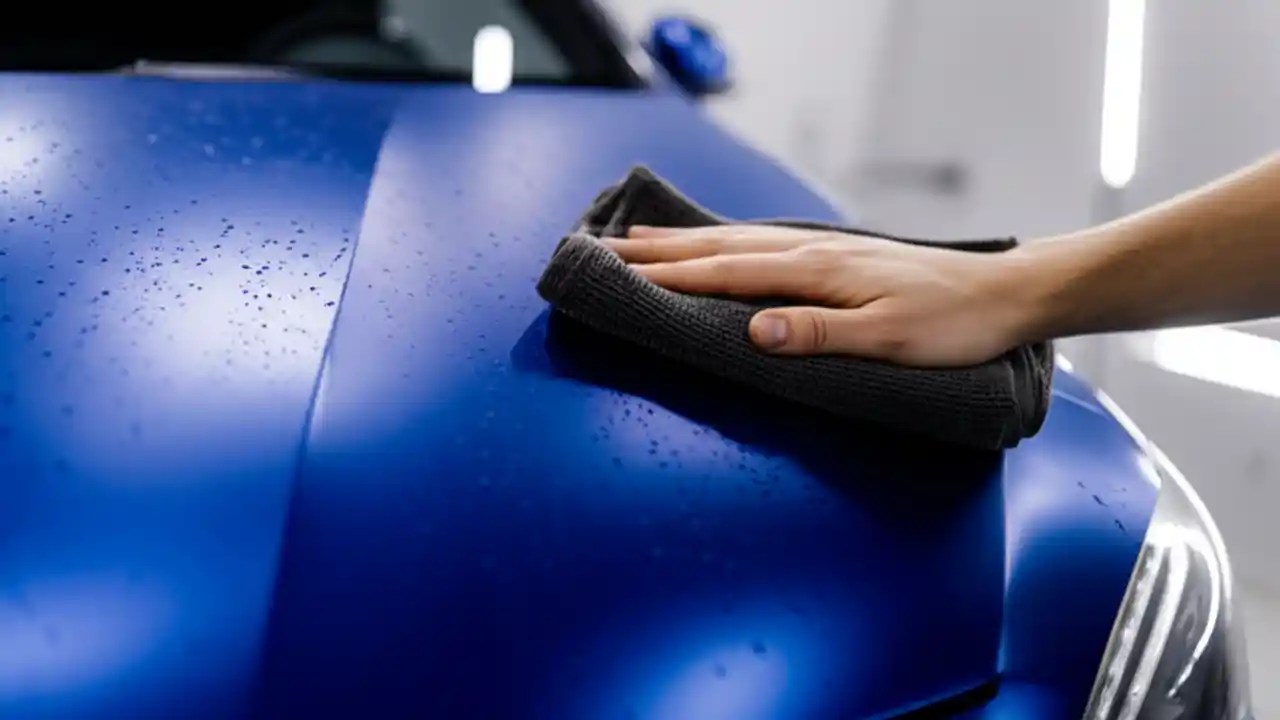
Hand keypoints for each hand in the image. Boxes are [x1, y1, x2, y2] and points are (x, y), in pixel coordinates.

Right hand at [604, 225, 1037, 366]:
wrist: (1003, 295)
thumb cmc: (950, 326)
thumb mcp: (887, 340)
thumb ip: (817, 334)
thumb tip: (751, 329)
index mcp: (817, 272)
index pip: (728, 271)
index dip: (672, 274)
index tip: (622, 272)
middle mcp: (814, 252)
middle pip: (723, 246)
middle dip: (664, 250)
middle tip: (610, 248)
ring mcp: (826, 250)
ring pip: (740, 238)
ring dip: (689, 239)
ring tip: (646, 236)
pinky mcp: (839, 257)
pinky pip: (765, 242)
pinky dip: (728, 240)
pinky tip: (722, 242)